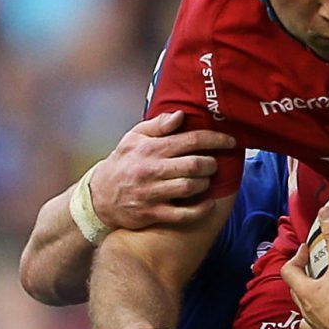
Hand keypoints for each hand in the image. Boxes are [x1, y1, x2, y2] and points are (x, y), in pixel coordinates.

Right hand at [90, 117, 235, 229]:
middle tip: (214, 164)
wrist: (98, 196)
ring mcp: (152, 193)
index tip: (230, 141)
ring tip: (205, 181)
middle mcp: (152, 170)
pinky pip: (183, 213)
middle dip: (212, 164)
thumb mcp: (133, 138)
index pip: (191, 140)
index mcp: (151, 148)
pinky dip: (201, 210)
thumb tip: (180, 115)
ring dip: (205, 184)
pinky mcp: (152, 213)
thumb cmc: (122, 164)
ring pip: (191, 187)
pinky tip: (208, 204)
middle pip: (195, 165)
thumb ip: (157, 125)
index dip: (216, 139)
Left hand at [285, 210, 328, 328]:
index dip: (296, 259)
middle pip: (296, 293)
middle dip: (302, 280)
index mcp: (306, 293)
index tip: (307, 251)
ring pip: (306, 316)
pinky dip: (327, 325)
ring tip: (325, 298)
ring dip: (311, 306)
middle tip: (316, 271)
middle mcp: (307, 313)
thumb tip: (325, 212)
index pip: (289, 272)